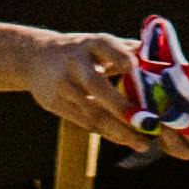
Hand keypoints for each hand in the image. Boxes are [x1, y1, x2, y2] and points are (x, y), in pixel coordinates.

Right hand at [28, 27, 145, 143]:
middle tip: (148, 124)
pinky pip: (83, 122)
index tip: (132, 66)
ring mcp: (62, 84)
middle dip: (122, 107)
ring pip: (91, 111)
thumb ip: (124, 50)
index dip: (118, 55)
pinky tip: (123, 140)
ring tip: (142, 144)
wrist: (35, 57)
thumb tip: (153, 56)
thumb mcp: (97, 44)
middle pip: (95, 84)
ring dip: (118, 131)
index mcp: (89, 43)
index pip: (104, 45)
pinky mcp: (53, 102)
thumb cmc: (79, 51)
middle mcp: (74, 62)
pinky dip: (105, 133)